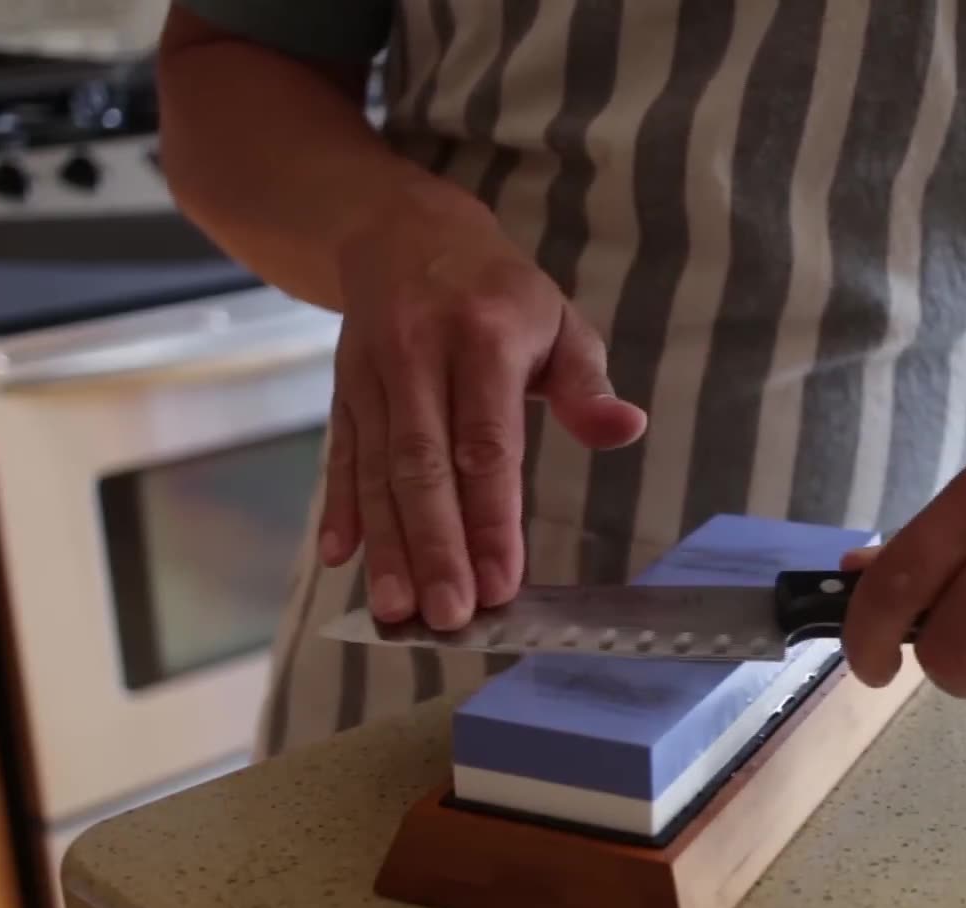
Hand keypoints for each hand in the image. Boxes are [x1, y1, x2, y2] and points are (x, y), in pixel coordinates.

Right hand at [319, 192, 645, 628]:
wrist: (405, 233)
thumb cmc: (499, 294)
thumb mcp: (558, 322)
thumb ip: (587, 384)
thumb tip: (627, 428)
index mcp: (485, 338)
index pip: (488, 444)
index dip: (492, 518)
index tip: (503, 583)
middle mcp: (420, 356)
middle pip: (424, 466)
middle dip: (435, 547)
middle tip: (449, 616)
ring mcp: (373, 375)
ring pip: (376, 470)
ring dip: (387, 545)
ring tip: (396, 611)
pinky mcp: (342, 390)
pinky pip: (339, 454)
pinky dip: (339, 508)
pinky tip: (343, 558)